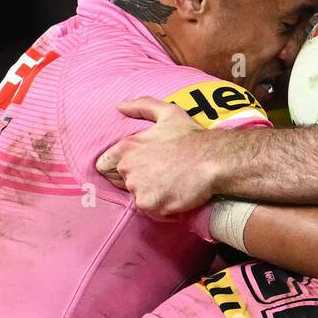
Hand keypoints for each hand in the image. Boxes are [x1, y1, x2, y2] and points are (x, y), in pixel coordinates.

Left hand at [95, 97, 216, 218]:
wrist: (213, 160)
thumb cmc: (192, 137)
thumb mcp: (168, 113)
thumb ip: (141, 106)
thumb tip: (120, 106)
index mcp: (126, 148)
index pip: (104, 166)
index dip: (120, 169)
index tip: (139, 169)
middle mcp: (127, 170)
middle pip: (124, 184)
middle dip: (140, 182)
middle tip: (163, 176)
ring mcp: (137, 190)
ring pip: (139, 198)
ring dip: (153, 196)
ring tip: (172, 186)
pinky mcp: (150, 206)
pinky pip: (152, 212)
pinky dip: (163, 209)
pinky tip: (177, 196)